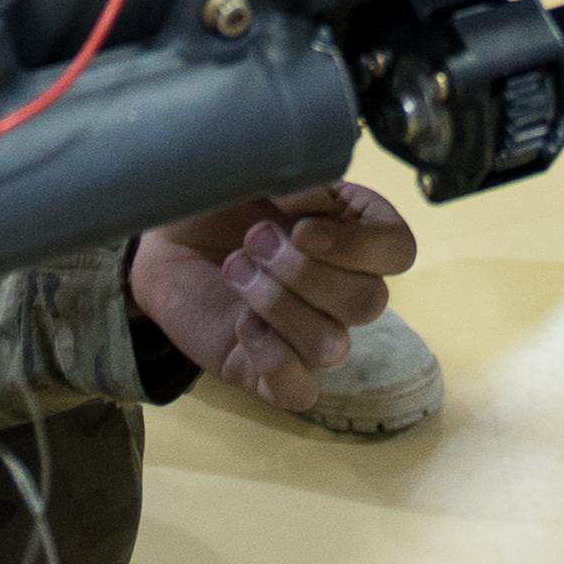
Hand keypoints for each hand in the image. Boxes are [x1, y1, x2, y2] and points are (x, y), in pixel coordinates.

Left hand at [129, 180, 416, 411]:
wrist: (164, 239)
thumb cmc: (218, 200)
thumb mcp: (254, 171)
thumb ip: (294, 178)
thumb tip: (312, 202)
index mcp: (352, 233)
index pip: (398, 249)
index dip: (359, 246)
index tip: (301, 229)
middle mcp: (343, 289)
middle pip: (369, 302)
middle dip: (304, 272)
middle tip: (252, 240)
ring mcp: (309, 336)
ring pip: (333, 346)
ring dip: (279, 305)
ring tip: (234, 268)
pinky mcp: (272, 373)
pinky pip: (299, 392)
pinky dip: (272, 359)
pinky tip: (240, 324)